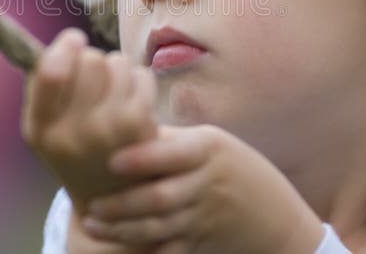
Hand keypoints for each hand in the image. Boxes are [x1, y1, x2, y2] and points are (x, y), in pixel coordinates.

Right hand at [22, 27, 157, 211]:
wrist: (111, 198)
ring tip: (113, 96)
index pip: (48, 75)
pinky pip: (141, 75)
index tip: (75, 38)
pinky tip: (134, 103)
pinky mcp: (139, 128)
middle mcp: (73, 134)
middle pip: (89, 60)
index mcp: (40, 130)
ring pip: (117, 63)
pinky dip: (139, 81)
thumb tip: (69, 40)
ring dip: (117, 70)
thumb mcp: (46, 125)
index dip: (64, 48)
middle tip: (93, 83)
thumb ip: (45, 84)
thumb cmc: (75, 146)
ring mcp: (108, 132)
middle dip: (92, 60)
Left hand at [80, 125, 324, 253]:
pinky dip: (145, 250)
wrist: (275, 217)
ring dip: (123, 229)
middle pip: (160, 197)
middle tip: (90, 205)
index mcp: (208, 149)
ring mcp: (205, 216)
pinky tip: (119, 246)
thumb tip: (121, 123)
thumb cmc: (232, 168)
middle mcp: (207, 182)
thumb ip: (171, 140)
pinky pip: (170, 250)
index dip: (141, 159)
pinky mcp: (202, 242)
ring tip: (93, 223)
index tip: (110, 162)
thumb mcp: (212, 143)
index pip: (172, 154)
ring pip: (159, 227)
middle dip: (122, 204)